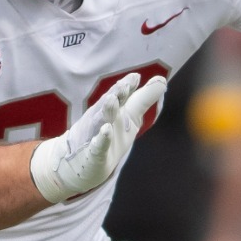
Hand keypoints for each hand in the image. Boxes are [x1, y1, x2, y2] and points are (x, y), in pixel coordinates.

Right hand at [28, 72, 168, 203]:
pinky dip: (101, 138)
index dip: (127, 86)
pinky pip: (97, 145)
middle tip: (124, 85)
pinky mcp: (93, 153)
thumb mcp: (129, 117)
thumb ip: (143, 99)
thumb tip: (161, 80)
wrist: (79, 163)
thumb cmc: (107, 135)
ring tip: (112, 100)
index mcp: (112, 109)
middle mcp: (102, 118)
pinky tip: (106, 131)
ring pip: (101, 120)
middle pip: (109, 104)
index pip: (121, 95)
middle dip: (116, 94)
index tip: (135, 78)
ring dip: (107, 110)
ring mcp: (94, 135)